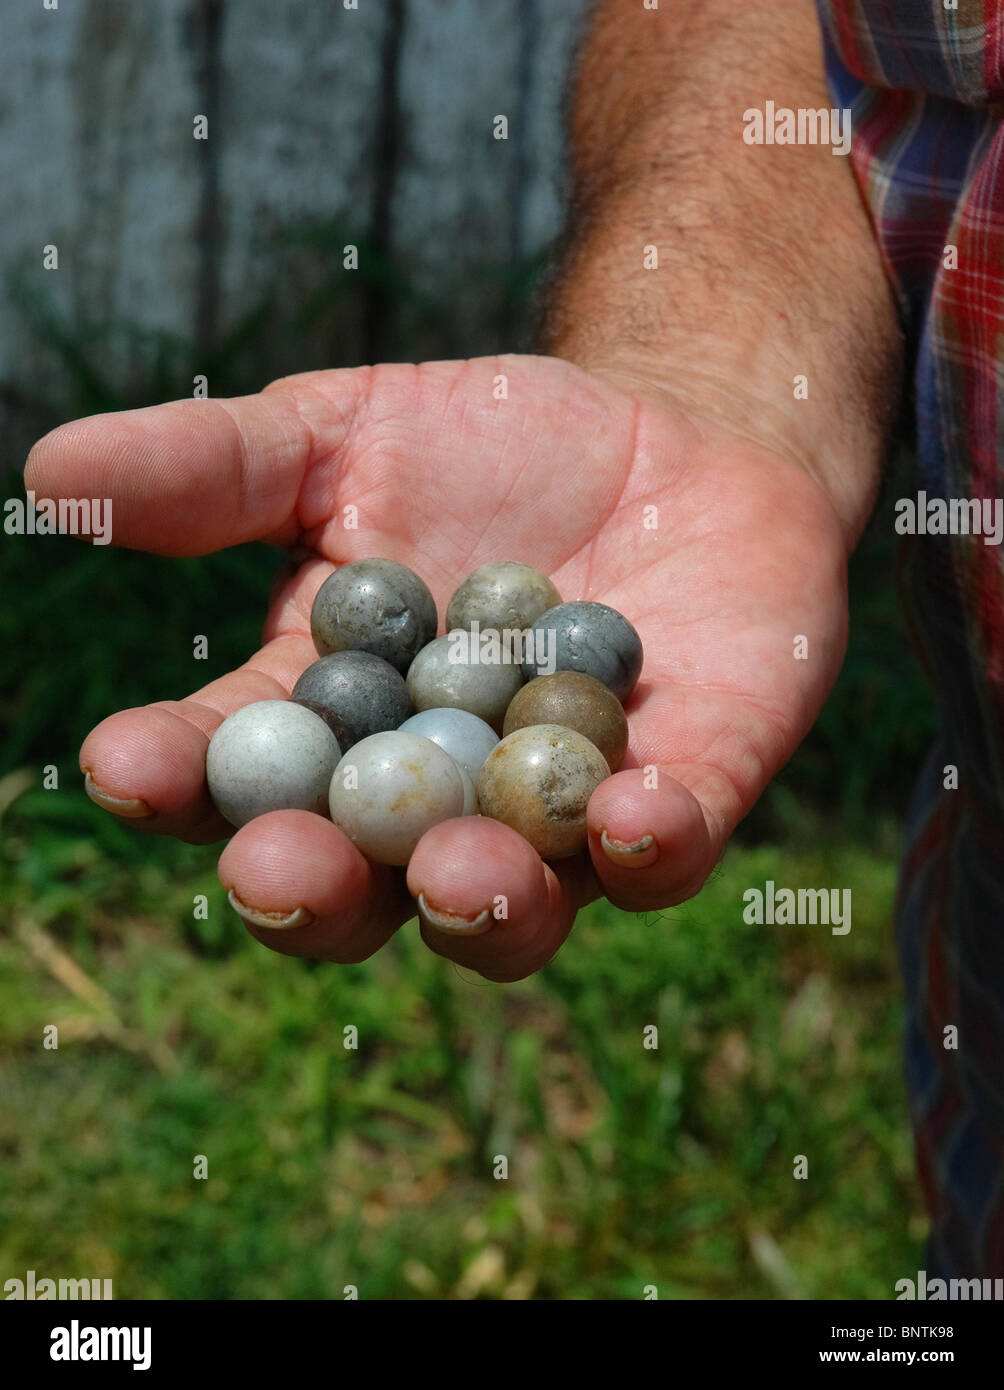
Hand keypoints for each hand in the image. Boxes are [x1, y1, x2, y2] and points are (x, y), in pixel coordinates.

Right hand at [26, 352, 847, 980]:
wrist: (679, 427)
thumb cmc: (492, 447)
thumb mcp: (342, 435)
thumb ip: (216, 469)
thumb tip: (50, 475)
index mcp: (333, 728)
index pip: (235, 776)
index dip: (175, 781)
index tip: (124, 761)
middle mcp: (435, 801)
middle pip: (357, 886)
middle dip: (314, 892)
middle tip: (280, 873)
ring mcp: (559, 813)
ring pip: (507, 904)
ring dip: (478, 904)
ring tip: (460, 874)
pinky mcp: (688, 790)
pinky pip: (663, 850)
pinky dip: (648, 844)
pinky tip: (635, 817)